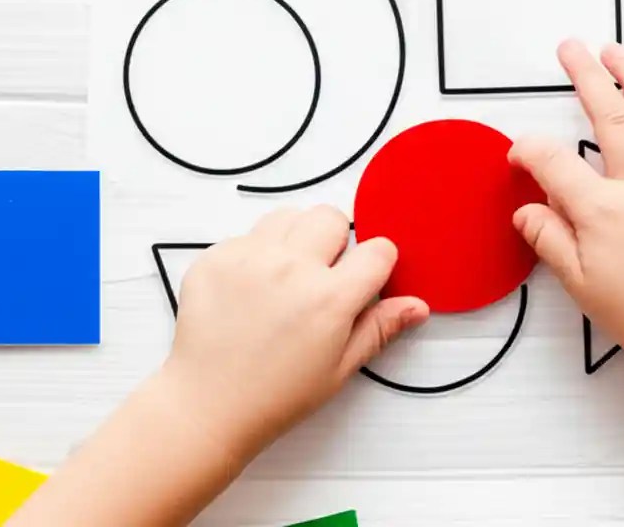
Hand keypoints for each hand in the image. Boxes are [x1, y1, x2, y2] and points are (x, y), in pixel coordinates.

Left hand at [162, 206, 428, 461]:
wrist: (206, 405)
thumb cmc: (274, 395)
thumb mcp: (339, 368)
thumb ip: (378, 328)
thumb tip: (416, 306)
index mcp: (329, 299)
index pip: (377, 251)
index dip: (377, 264)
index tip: (366, 278)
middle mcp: (291, 268)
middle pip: (331, 218)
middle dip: (336, 241)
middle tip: (324, 275)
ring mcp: (248, 258)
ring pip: (288, 216)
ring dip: (296, 238)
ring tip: (286, 277)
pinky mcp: (214, 258)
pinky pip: (247, 235)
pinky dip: (256, 254)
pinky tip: (251, 290)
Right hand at [510, 41, 623, 373]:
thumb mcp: (577, 281)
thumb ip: (547, 237)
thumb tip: (526, 206)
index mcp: (602, 211)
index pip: (553, 161)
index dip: (528, 151)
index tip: (519, 155)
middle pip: (608, 118)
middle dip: (585, 77)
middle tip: (570, 48)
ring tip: (616, 51)